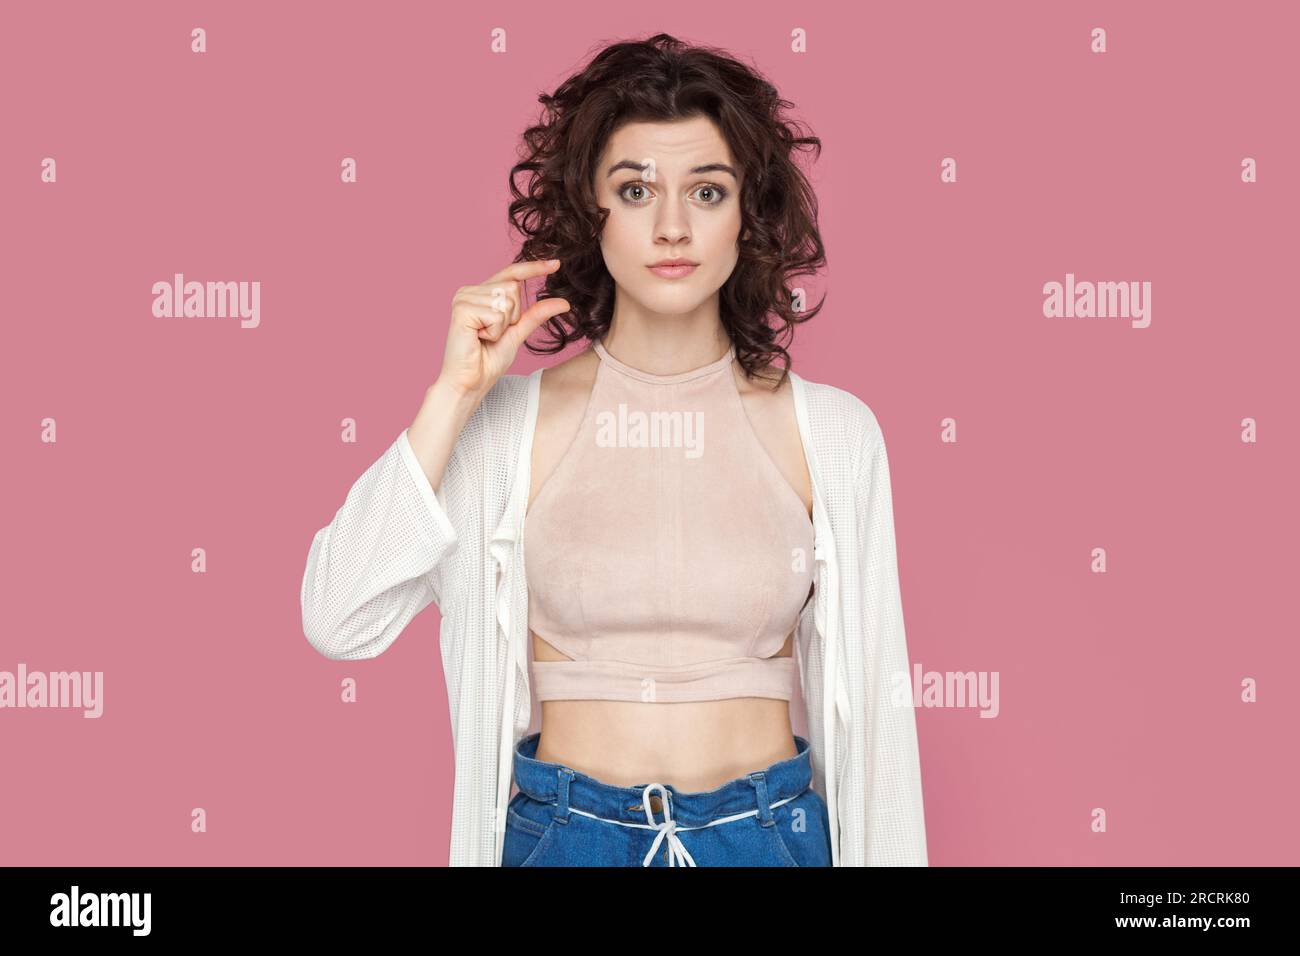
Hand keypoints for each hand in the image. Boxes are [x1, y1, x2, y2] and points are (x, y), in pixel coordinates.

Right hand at [438, 258, 570, 400]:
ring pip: (506, 301)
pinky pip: (496, 314)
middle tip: (493, 334)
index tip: (557, 264)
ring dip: (502, 326)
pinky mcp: (461, 309)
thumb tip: (563, 302)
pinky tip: (478, 338)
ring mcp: (463, 298)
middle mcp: (470, 291)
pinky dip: (493, 331)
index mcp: (481, 294)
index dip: (534, 268)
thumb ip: (536, 315)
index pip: (511, 274)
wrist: (470, 382)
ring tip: (483, 337)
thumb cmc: (488, 360)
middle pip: (512, 287)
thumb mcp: (517, 333)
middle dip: (512, 316)